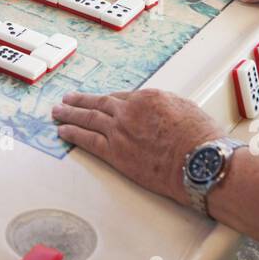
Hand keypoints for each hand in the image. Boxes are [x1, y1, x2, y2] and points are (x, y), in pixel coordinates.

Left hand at [52, 90, 222, 206]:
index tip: (100, 102)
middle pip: (100, 104)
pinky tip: (63, 132)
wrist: (200, 162)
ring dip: (70, 115)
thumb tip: (158, 114)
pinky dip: (74, 134)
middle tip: (67, 99)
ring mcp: (120, 131)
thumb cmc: (201, 139)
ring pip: (89, 119)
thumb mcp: (186, 110)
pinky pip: (88, 141)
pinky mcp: (116, 154)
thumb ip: (165, 108)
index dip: (109, 101)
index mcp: (148, 97)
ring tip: (58, 112)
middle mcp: (130, 111)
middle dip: (81, 101)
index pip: (122, 97)